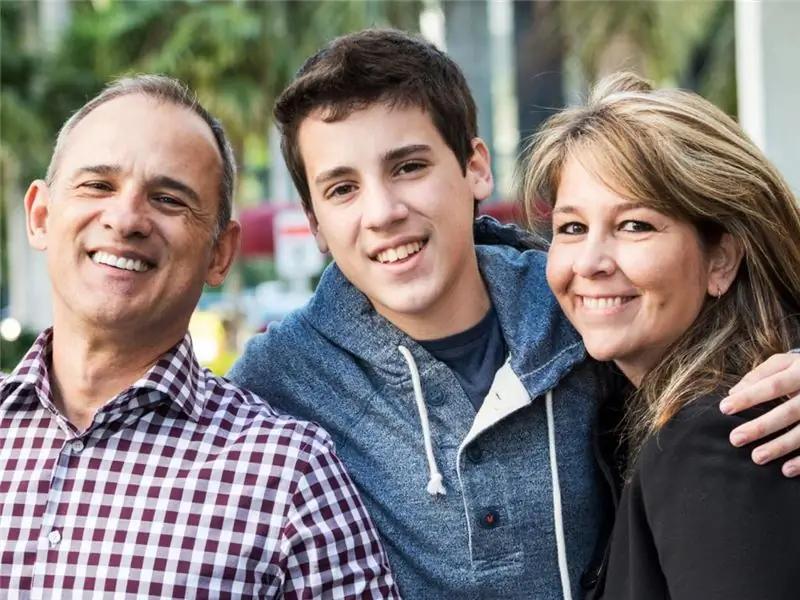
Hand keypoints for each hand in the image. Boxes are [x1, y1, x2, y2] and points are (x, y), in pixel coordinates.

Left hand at [720, 353, 799, 476]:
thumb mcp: (785, 363)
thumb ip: (759, 375)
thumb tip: (732, 392)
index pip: (772, 385)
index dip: (749, 397)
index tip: (724, 408)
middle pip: (788, 412)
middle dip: (761, 427)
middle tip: (735, 439)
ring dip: (781, 447)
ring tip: (757, 458)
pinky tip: (787, 470)